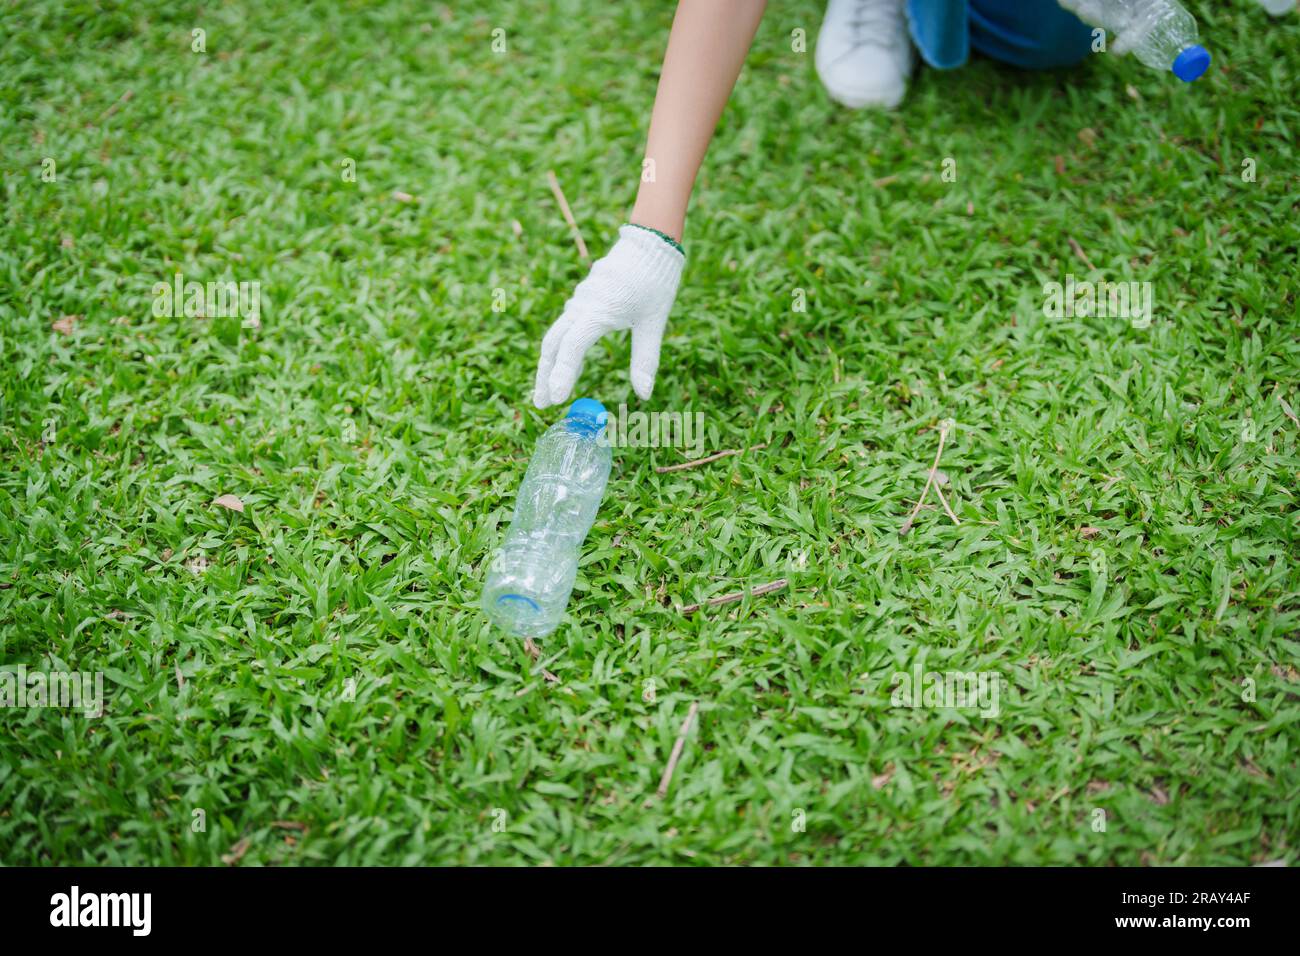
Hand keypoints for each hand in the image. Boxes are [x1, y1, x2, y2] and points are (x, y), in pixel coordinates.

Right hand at [533, 224, 684, 407]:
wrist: (650, 243)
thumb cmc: (655, 282)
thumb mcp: (654, 322)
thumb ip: (646, 359)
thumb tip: (645, 395)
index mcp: (599, 311)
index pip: (572, 347)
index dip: (562, 374)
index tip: (556, 400)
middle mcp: (582, 305)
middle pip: (553, 344)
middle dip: (544, 375)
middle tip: (542, 404)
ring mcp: (579, 299)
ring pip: (556, 335)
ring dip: (550, 363)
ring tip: (547, 391)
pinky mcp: (582, 297)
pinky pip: (565, 325)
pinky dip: (561, 347)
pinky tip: (565, 365)